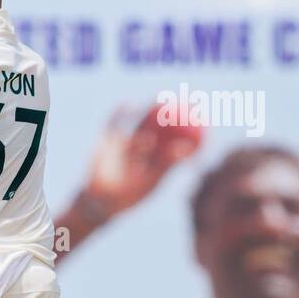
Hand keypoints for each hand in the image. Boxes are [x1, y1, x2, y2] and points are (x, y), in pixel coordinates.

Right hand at [83, 105, 199, 216]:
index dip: (186, 130)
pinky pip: (113, 123)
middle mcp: (142, 150)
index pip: (174, 140)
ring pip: (139, 122)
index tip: (199, 117)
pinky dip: (118, 113)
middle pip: (160, 128)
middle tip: (184, 102)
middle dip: (172, 114)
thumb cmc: (128, 195)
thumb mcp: (151, 179)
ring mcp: (125, 144)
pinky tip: (126, 102)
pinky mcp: (108, 141)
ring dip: (148, 109)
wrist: (99, 201)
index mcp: (155, 160)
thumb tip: (188, 148)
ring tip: (159, 96)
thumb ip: (168, 162)